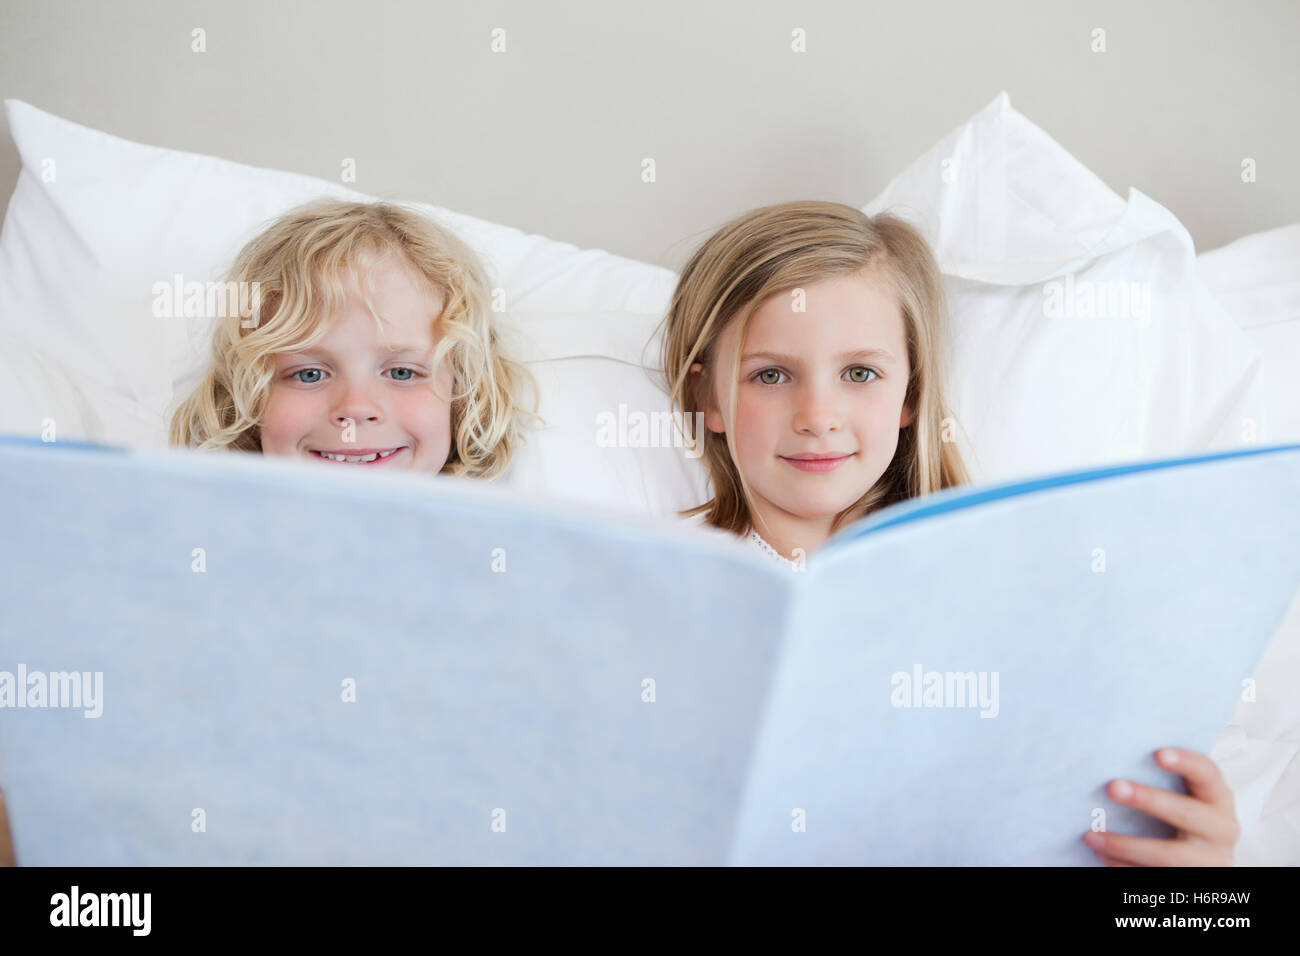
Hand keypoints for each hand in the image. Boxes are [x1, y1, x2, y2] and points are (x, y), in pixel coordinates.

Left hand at [1083, 747, 1238, 865]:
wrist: (1202, 861)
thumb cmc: (1182, 815)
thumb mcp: (1185, 796)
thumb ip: (1162, 779)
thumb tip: (1111, 757)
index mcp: (1218, 799)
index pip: (1208, 775)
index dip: (1187, 763)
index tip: (1159, 753)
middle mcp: (1221, 830)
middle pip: (1187, 814)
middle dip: (1149, 800)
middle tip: (1113, 787)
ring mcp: (1210, 861)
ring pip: (1168, 857)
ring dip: (1125, 846)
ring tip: (1092, 836)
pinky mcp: (1193, 881)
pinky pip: (1155, 875)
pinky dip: (1123, 866)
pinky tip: (1102, 855)